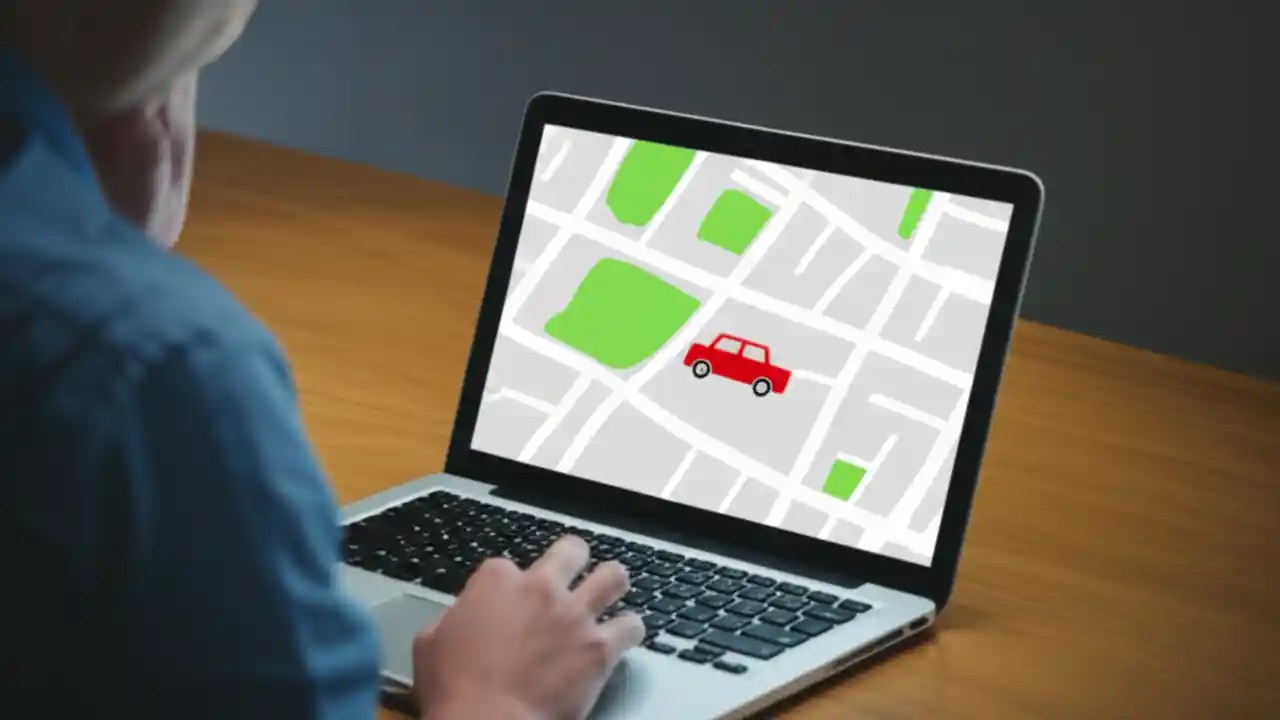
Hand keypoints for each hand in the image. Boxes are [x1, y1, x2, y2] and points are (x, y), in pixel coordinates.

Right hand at [414, 535, 644, 719]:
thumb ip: (453, 619)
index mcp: (496, 581)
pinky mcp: (600, 648)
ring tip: (611, 591)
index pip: (507, 565)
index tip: (510, 603)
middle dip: (574, 558)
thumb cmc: (453, 690)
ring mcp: (575, 616)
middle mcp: (541, 588)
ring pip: (613, 576)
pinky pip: (632, 626)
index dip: (509, 585)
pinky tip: (624, 636)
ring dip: (611, 583)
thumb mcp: (430, 644)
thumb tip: (462, 619)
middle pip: (571, 550)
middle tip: (574, 572)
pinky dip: (629, 630)